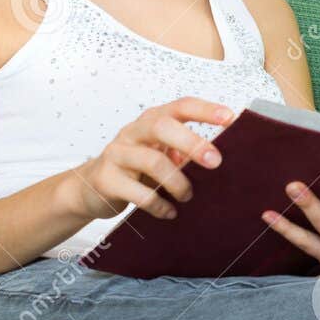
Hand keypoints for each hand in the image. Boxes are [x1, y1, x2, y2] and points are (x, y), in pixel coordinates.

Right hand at [61, 96, 233, 221]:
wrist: (89, 189)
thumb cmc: (134, 170)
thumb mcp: (160, 155)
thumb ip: (184, 154)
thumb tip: (219, 159)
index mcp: (151, 122)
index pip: (180, 107)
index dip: (205, 110)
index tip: (230, 118)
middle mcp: (133, 133)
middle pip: (162, 127)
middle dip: (192, 143)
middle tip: (215, 162)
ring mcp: (117, 154)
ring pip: (152, 161)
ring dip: (177, 182)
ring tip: (188, 196)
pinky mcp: (107, 180)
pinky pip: (138, 192)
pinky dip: (159, 205)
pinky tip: (170, 212)